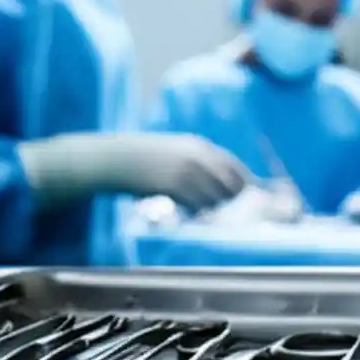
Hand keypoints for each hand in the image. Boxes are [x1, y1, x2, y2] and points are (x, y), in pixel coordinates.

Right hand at [17, 133, 247, 210]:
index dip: (242, 183)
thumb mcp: (174, 151)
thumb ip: (197, 163)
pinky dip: (196, 213)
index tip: (245, 198)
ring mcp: (187, 172)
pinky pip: (196, 206)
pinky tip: (185, 213)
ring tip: (198, 211)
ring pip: (214, 199)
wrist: (114, 160)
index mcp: (198, 146)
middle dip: (232, 200)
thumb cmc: (143, 158)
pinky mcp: (174, 186)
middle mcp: (197, 157)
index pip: (234, 166)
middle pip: (230, 184)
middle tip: (226, 212)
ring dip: (211, 209)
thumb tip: (219, 182)